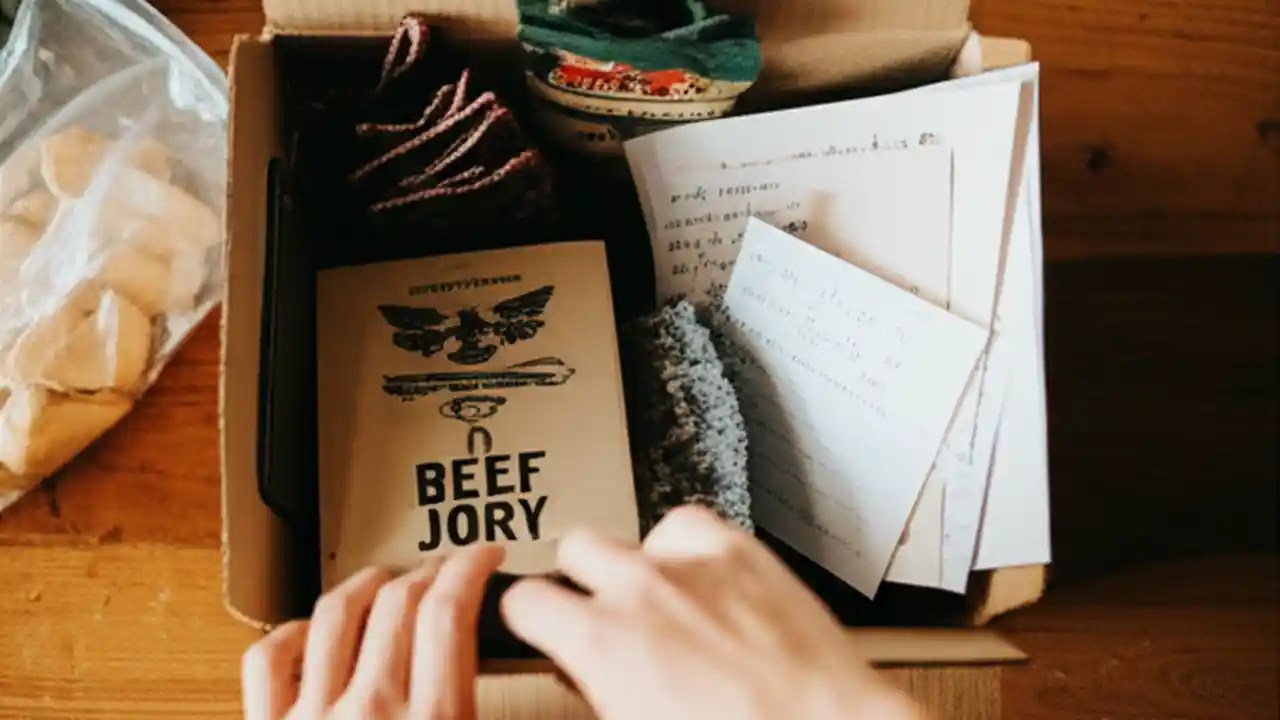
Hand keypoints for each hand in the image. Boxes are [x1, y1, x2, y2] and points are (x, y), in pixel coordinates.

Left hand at [241, 545, 503, 719]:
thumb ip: (479, 705)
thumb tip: (507, 672)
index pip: (448, 612)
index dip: (469, 568)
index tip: (483, 556)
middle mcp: (371, 713)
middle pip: (398, 603)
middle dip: (428, 573)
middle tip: (445, 571)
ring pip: (335, 615)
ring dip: (366, 585)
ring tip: (384, 581)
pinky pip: (269, 660)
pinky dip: (291, 632)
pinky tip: (310, 630)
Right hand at [501, 505, 921, 719]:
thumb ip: (599, 688)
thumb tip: (593, 682)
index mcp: (602, 642)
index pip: (526, 600)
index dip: (530, 618)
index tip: (542, 626)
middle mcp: (641, 589)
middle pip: (575, 548)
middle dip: (581, 581)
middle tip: (600, 615)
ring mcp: (692, 562)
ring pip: (631, 533)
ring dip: (634, 564)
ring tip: (657, 601)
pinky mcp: (741, 549)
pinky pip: (689, 524)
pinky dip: (685, 547)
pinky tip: (698, 576)